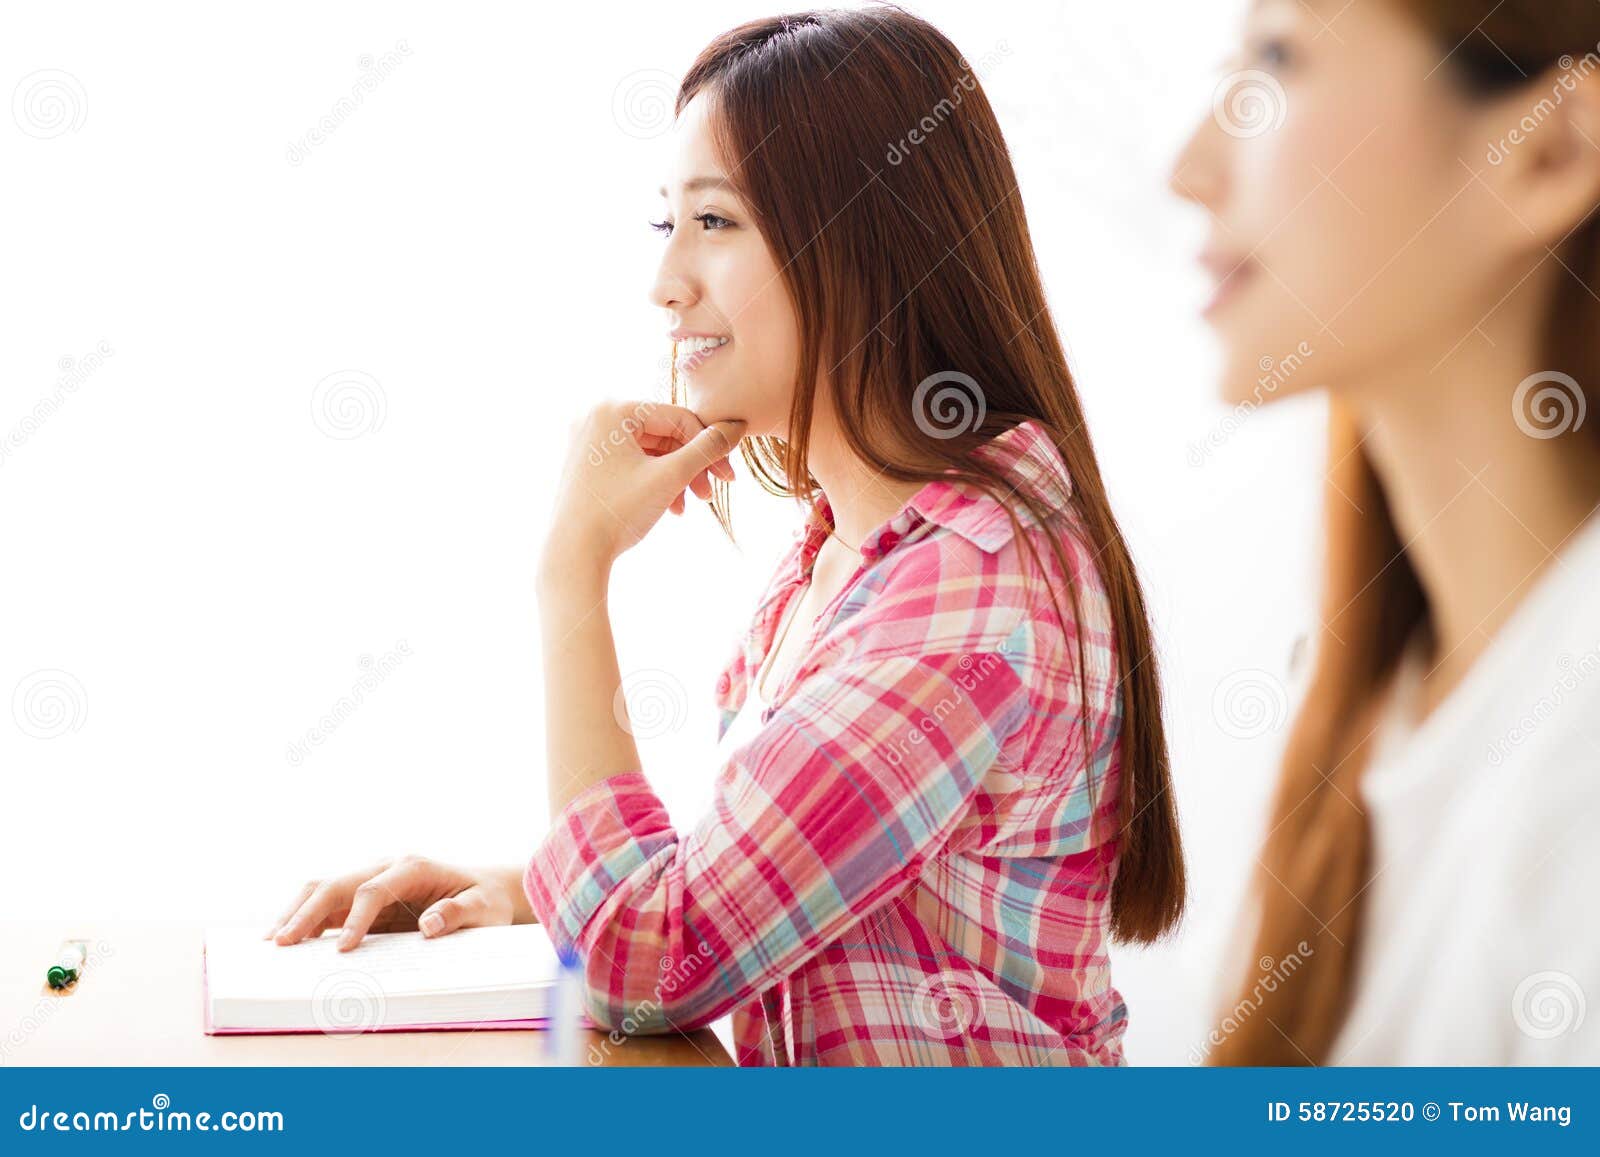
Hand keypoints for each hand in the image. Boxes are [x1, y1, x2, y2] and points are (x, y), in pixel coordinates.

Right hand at [265, 856, 530, 951]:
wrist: (487, 889)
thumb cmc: (485, 900)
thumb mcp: (483, 909)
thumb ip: (459, 914)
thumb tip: (429, 924)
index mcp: (414, 867)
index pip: (373, 889)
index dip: (355, 918)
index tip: (344, 949)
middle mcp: (387, 867)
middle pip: (338, 883)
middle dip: (308, 911)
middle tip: (283, 942)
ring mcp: (373, 879)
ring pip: (325, 888)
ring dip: (297, 911)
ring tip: (272, 940)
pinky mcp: (365, 896)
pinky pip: (329, 903)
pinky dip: (305, 917)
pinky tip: (287, 936)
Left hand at [542, 401, 744, 568]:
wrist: (572, 555)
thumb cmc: (617, 512)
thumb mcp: (670, 477)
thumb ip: (707, 449)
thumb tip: (737, 427)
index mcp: (612, 410)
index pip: (678, 418)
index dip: (709, 447)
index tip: (728, 478)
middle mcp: (595, 417)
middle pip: (663, 433)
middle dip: (690, 466)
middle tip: (710, 495)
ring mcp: (587, 440)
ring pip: (650, 451)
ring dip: (675, 477)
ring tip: (687, 506)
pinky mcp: (586, 463)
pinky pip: (632, 462)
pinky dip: (654, 481)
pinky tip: (668, 507)